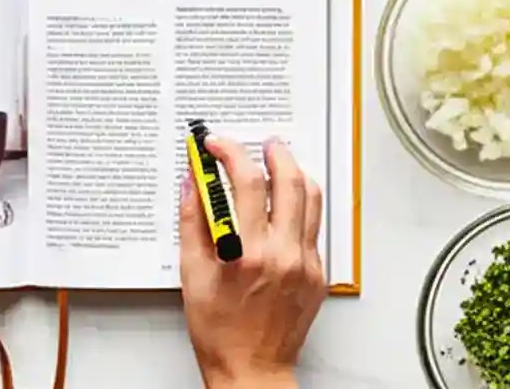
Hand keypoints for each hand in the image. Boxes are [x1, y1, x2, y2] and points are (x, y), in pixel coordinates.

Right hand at [179, 136, 325, 388]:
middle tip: (261, 143)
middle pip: (288, 180)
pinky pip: (312, 227)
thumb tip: (192, 185)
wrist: (251, 369)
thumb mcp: (192, 275)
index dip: (230, 153)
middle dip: (273, 153)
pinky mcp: (317, 272)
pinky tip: (284, 207)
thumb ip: (192, 223)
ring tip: (280, 163)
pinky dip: (300, 207)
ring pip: (311, 199)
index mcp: (247, 252)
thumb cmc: (219, 332)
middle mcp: (283, 253)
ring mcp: (305, 262)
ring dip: (295, 173)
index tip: (216, 146)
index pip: (245, 181)